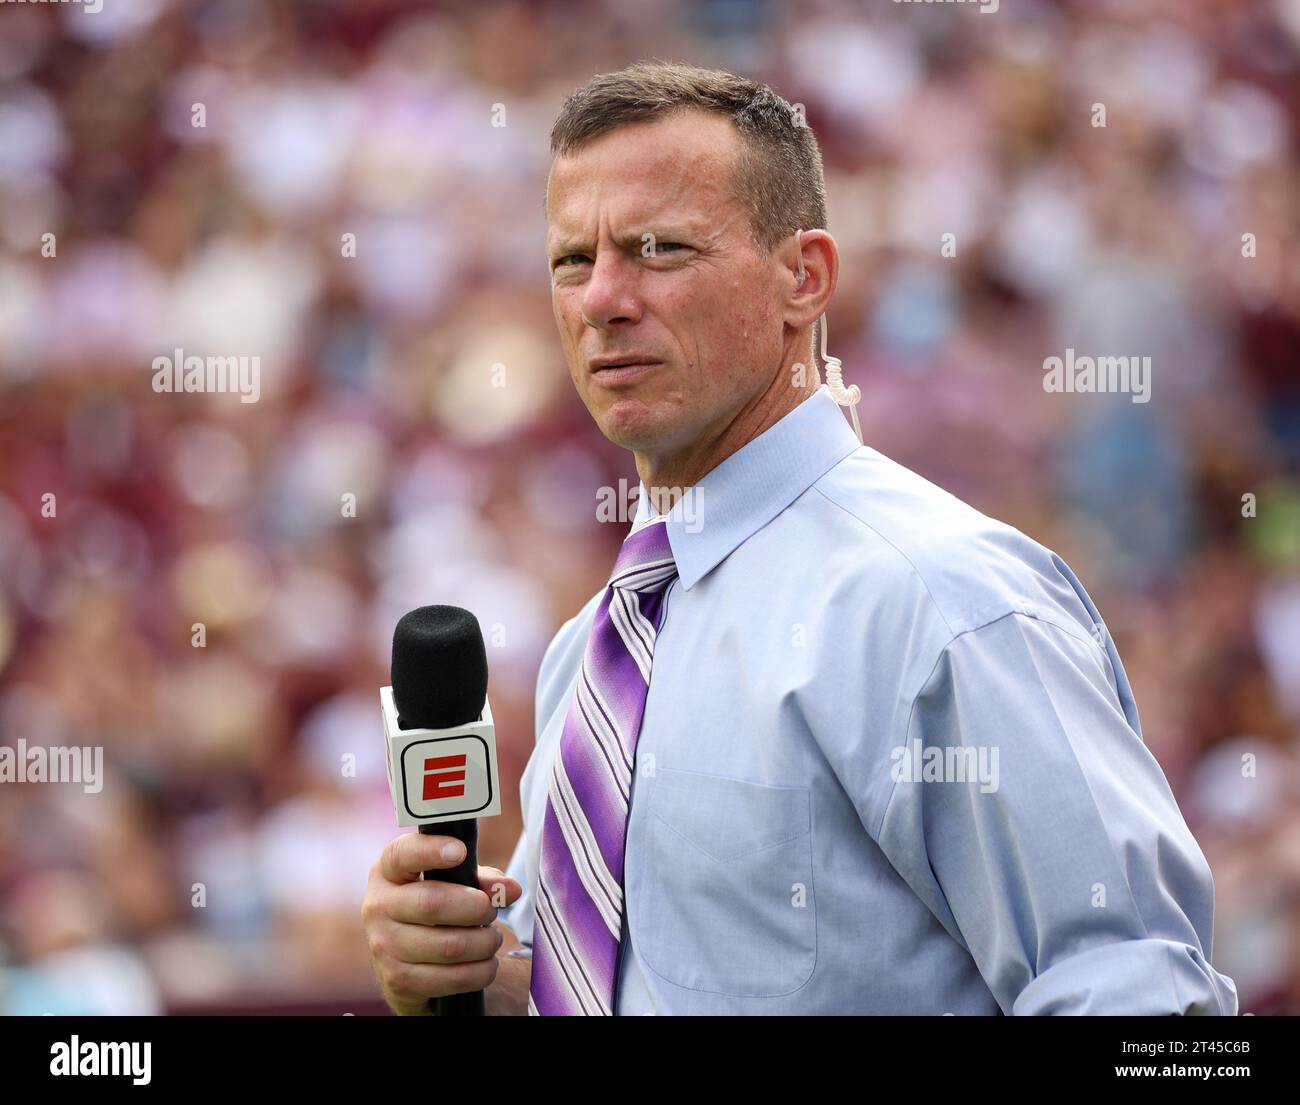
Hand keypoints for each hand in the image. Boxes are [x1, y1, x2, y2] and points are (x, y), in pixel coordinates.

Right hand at [362, 831, 523, 1014]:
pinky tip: (485, 963)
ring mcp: (383, 946)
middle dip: (476, 906)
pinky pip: (451, 978)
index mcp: (388, 873)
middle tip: (491, 910)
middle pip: (432, 903)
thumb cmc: (432, 909)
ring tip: (491, 938)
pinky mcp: (398, 981)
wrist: (403, 963)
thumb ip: (480, 880)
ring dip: (484, 942)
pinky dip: (480, 971)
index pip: (401, 854)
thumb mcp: (452, 884)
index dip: (430, 851)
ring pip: (449, 945)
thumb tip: (510, 889)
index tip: (460, 851)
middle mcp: (378, 906)